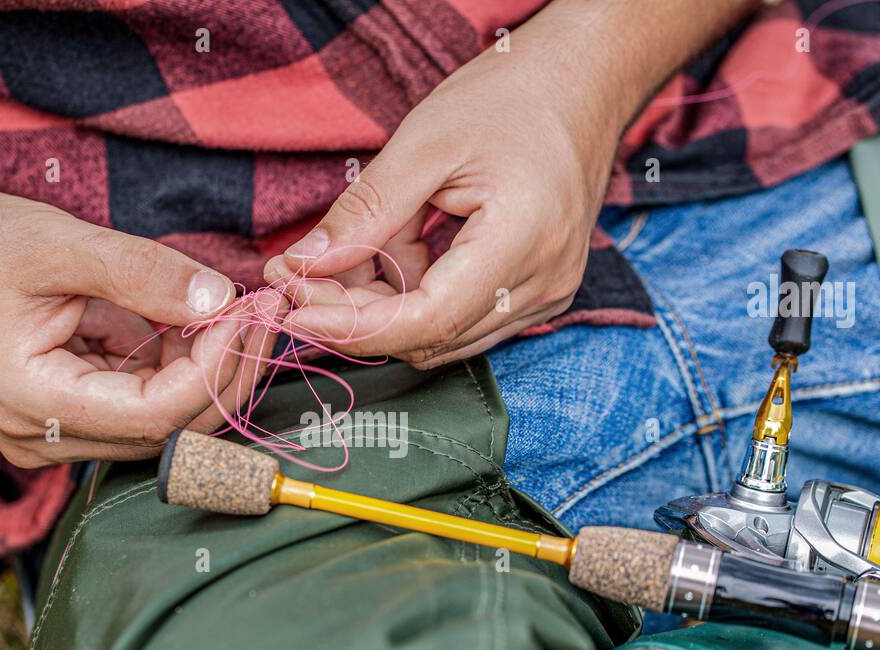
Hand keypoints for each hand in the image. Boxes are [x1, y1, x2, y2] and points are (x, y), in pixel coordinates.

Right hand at [0, 189, 274, 466]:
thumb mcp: (57, 245)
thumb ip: (140, 274)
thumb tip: (220, 300)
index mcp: (30, 403)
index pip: (153, 415)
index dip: (212, 370)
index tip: (246, 315)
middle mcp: (41, 438)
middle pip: (165, 431)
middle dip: (223, 375)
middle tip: (263, 316)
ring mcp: (51, 436)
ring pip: (158, 425)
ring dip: (205, 375)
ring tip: (237, 315)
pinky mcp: (64, 419)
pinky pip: (138, 407)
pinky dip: (175, 371)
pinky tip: (195, 327)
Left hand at [260, 3, 644, 367]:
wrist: (583, 82)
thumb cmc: (511, 97)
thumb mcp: (425, 143)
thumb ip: (366, 213)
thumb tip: (306, 266)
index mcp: (525, 241)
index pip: (430, 320)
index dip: (356, 326)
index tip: (296, 308)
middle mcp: (544, 283)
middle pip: (431, 337)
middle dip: (355, 316)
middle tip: (295, 276)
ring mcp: (547, 294)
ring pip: (442, 337)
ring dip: (382, 309)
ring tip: (342, 257)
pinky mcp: (538, 293)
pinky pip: (462, 319)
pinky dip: (414, 300)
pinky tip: (392, 253)